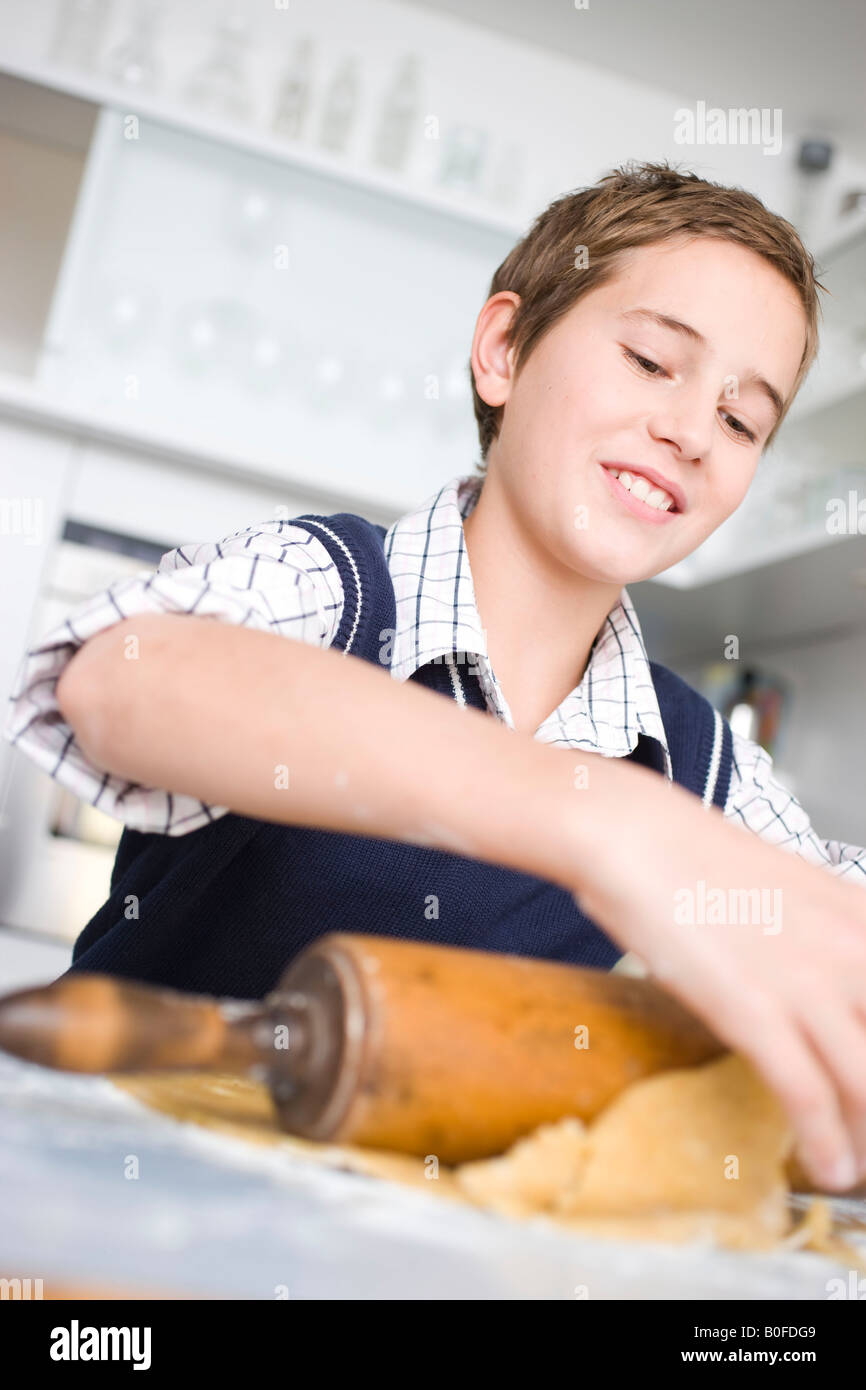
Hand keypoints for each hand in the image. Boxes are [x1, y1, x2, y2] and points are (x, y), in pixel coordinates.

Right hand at [568, 759, 865, 1193]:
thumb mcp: (792, 885)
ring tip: (863, 1163)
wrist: (635, 836)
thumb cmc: (697, 857)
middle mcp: (851, 952)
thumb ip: (830, 929)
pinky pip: (808, 1094)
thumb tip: (836, 967)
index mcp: (862, 917)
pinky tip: (831, 1167)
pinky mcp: (755, 1012)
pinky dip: (827, 1141)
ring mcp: (806, 985)